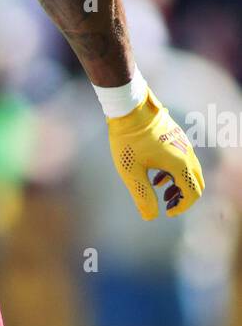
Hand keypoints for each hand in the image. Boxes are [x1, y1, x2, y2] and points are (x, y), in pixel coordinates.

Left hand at [107, 92, 203, 219]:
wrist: (130, 109)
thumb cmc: (128, 140)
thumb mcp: (131, 172)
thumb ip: (142, 195)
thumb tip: (151, 216)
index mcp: (179, 164)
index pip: (192, 193)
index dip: (182, 207)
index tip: (166, 212)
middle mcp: (186, 153)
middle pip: (196, 182)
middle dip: (184, 198)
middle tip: (167, 206)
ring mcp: (183, 144)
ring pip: (190, 171)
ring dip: (179, 186)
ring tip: (162, 194)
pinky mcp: (177, 138)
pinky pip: (183, 161)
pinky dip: (175, 173)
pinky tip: (156, 178)